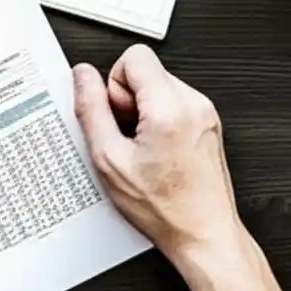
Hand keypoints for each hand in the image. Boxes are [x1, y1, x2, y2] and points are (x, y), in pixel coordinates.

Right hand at [72, 45, 290, 290]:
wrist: (204, 234)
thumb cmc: (164, 208)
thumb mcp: (109, 160)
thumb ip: (91, 111)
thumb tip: (83, 77)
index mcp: (169, 108)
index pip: (134, 56)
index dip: (114, 83)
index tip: (115, 115)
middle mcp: (193, 104)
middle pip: (147, 71)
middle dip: (127, 99)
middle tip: (126, 138)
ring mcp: (204, 113)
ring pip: (159, 87)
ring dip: (142, 112)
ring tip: (141, 150)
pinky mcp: (208, 124)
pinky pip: (173, 103)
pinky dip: (158, 121)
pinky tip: (155, 153)